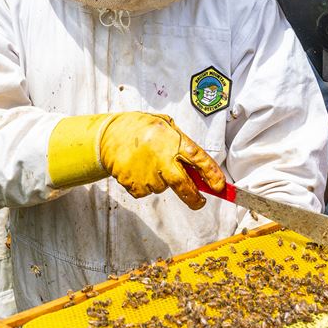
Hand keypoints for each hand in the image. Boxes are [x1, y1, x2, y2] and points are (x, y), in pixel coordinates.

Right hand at [99, 113, 224, 208]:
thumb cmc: (140, 128)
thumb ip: (182, 144)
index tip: (220, 186)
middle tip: (200, 202)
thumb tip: (198, 168)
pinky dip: (146, 184)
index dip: (212, 174)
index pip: (198, 159)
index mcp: (172, 141)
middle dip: (194, 198)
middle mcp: (161, 159)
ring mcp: (146, 174)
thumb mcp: (165, 126)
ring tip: (149, 163)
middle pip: (183, 185)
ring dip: (162, 181)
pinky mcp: (134, 185)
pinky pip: (147, 191)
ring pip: (163, 187)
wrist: (108, 135)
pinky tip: (138, 169)